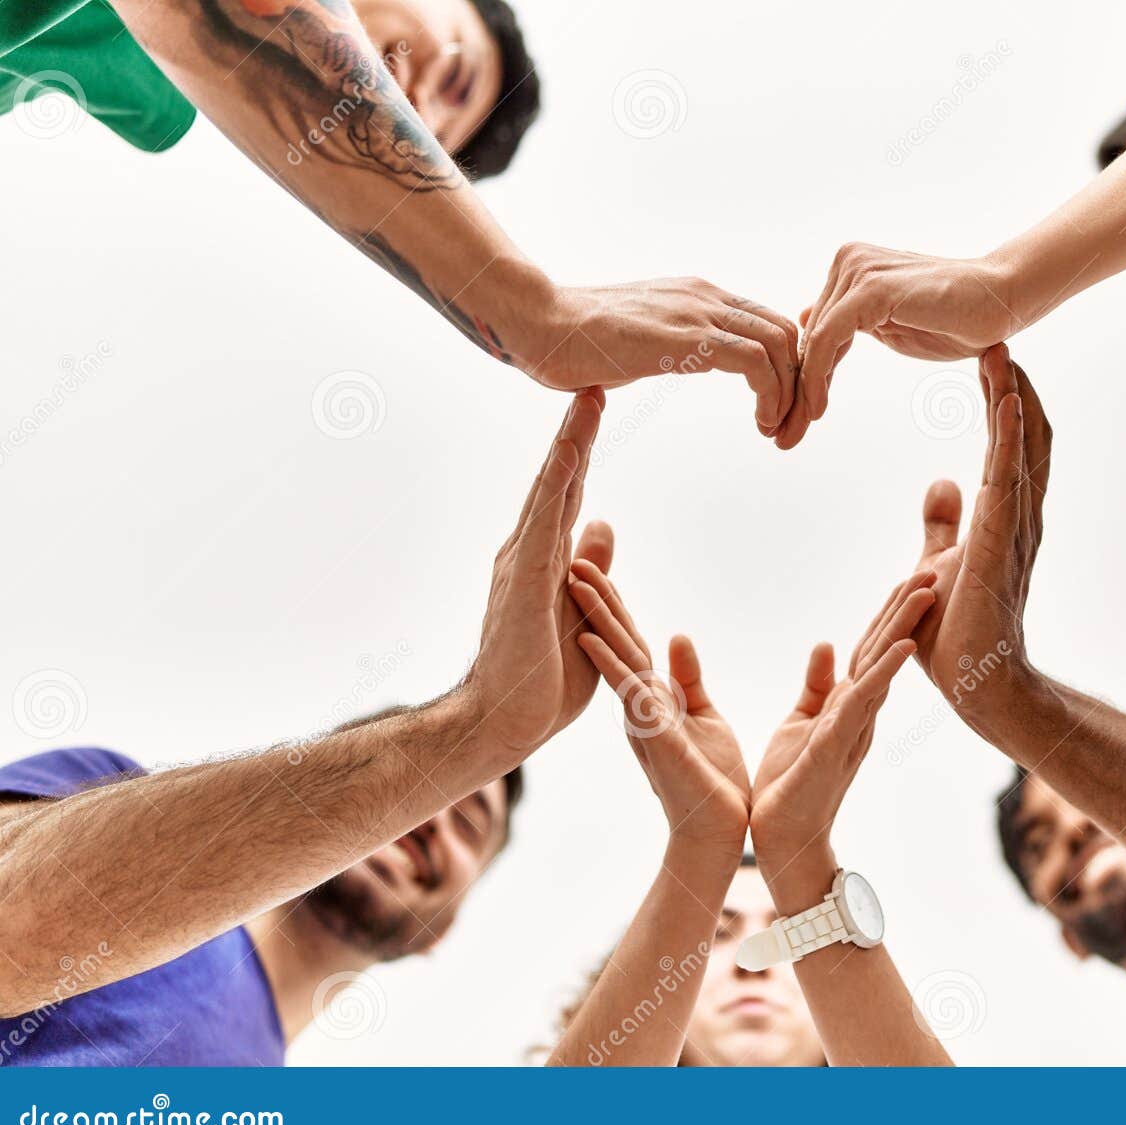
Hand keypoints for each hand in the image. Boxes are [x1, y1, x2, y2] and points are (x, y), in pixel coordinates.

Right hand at [461, 388, 611, 759]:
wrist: (505, 723)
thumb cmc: (544, 679)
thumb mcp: (584, 610)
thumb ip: (591, 567)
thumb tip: (603, 525)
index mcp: (546, 560)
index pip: (569, 495)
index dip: (583, 453)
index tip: (598, 410)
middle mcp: (529, 553)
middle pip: (557, 482)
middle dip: (576, 433)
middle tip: (594, 384)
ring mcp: (524, 566)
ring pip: (549, 493)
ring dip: (570, 445)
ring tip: (588, 401)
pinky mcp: (526, 585)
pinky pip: (545, 527)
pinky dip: (558, 488)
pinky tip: (572, 456)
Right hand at [529, 279, 799, 441]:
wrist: (541, 324)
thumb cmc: (579, 342)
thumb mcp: (643, 340)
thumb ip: (672, 345)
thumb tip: (680, 361)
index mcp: (698, 297)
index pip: (769, 323)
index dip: (787, 367)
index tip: (781, 407)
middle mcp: (706, 297)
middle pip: (785, 332)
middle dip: (799, 383)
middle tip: (789, 426)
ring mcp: (698, 312)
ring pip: (780, 343)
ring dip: (790, 393)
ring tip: (777, 430)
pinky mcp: (687, 338)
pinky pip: (755, 360)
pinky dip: (772, 393)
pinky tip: (761, 422)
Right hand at [568, 560, 749, 854]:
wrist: (721, 833)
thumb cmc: (713, 780)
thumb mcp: (701, 716)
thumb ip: (687, 679)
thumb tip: (676, 637)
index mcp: (651, 699)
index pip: (628, 641)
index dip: (611, 604)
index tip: (591, 565)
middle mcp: (640, 706)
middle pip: (614, 643)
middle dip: (595, 601)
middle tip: (571, 559)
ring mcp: (644, 720)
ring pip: (616, 660)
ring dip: (595, 620)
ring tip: (573, 582)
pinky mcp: (657, 738)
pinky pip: (631, 695)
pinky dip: (611, 665)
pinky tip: (591, 640)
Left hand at [750, 575, 935, 867]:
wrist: (779, 837)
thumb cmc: (789, 784)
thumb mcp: (801, 722)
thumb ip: (816, 686)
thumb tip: (827, 646)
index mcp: (850, 705)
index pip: (873, 649)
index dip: (892, 613)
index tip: (913, 577)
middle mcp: (859, 713)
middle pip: (885, 650)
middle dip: (907, 610)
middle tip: (933, 569)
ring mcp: (852, 727)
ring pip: (882, 667)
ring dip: (904, 628)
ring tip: (926, 591)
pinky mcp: (835, 744)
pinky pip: (863, 701)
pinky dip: (884, 671)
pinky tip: (904, 646)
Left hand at [781, 245, 1020, 447]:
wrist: (1003, 302)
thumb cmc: (955, 320)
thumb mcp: (889, 327)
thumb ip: (848, 325)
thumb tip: (807, 323)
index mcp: (850, 269)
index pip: (813, 330)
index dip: (800, 379)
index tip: (790, 422)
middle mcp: (848, 262)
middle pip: (807, 337)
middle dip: (795, 392)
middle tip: (783, 438)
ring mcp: (858, 270)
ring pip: (812, 341)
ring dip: (802, 392)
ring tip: (795, 432)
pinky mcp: (872, 288)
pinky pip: (829, 338)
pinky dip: (819, 376)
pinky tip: (818, 409)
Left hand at [910, 346, 1052, 729]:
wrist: (974, 685)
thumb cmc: (953, 633)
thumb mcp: (938, 563)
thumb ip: (942, 524)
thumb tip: (941, 483)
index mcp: (1003, 518)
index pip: (1010, 446)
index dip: (1006, 402)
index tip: (993, 360)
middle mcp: (1019, 517)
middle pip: (1026, 437)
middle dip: (1014, 387)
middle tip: (999, 337)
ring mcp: (1016, 529)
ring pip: (1023, 450)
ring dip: (1014, 400)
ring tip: (1002, 354)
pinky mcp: (1001, 542)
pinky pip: (1008, 476)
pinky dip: (1009, 435)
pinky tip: (1004, 400)